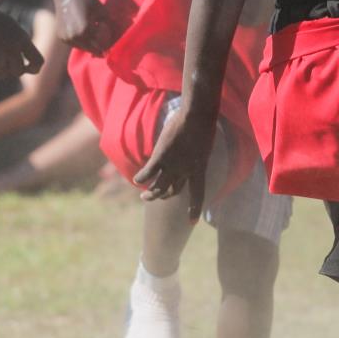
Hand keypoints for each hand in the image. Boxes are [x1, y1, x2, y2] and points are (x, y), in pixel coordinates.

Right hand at [0, 1, 43, 79]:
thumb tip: (24, 68)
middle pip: (18, 72)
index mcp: (22, 38)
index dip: (33, 69)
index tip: (25, 68)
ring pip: (1, 74)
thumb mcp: (10, 26)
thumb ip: (19, 44)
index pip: (38, 62)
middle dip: (9, 69)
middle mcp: (13, 47)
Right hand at [55, 0, 119, 54]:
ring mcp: (66, 37)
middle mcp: (74, 36)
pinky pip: (73, 43)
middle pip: (89, 49)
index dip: (105, 48)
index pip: (98, 46)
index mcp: (85, 30)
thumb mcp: (101, 11)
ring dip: (88, 45)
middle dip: (97, 48)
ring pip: (81, 47)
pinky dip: (80, 42)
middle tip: (104, 50)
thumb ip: (107, 25)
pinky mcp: (61, 36)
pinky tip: (85, 36)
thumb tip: (112, 36)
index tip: (109, 50)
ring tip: (94, 41)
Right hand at [132, 98, 216, 217]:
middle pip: (173, 191)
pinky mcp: (161, 157)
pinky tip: (136, 180)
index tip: (193, 223)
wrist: (197, 115)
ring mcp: (173, 165)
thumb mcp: (202, 144)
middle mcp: (186, 171)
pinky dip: (141, 178)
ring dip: (150, 194)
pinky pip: (148, 173)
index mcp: (200, 169)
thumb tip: (186, 155)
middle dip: (164, 196)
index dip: (195, 209)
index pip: (198, 194)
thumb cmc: (203, 124)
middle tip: (156, 195)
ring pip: (159, 188)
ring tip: (144, 196)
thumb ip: (193, 154)